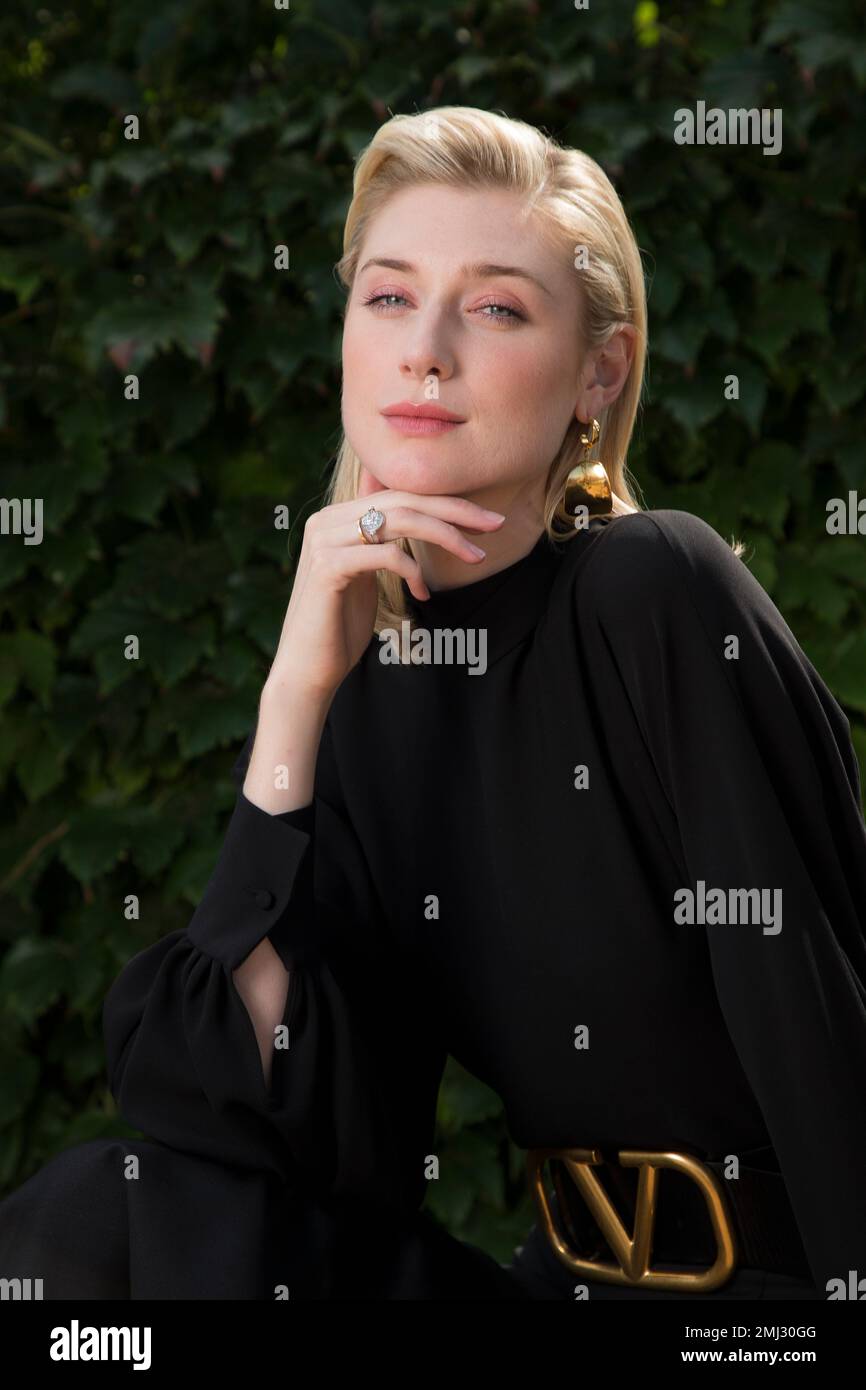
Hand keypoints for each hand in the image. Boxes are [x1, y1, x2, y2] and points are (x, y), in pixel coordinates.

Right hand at [264, 470, 505, 701]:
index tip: (486, 519)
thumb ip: (384, 543)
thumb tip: (422, 520)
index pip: (400, 495)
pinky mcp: (328, 567)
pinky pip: (386, 553)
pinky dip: (413, 570)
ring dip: (446, 537)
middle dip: (456, 511)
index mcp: (337, 517)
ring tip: (477, 557)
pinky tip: (422, 593)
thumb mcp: (367, 574)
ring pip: (399, 520)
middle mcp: (326, 520)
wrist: (308, 668)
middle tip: (495, 525)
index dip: (447, 502)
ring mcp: (324, 541)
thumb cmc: (341, 625)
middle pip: (404, 500)